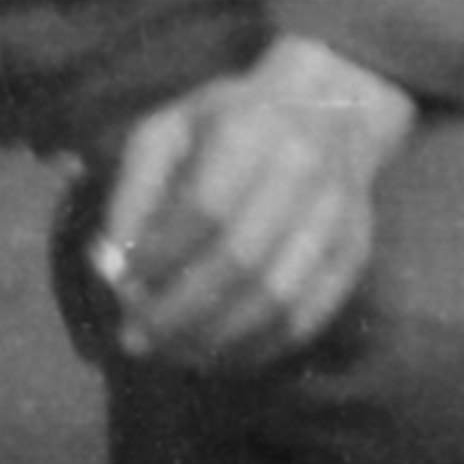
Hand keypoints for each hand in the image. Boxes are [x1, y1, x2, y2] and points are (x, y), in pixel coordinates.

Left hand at [84, 39, 417, 375]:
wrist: (329, 107)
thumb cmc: (230, 121)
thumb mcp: (169, 130)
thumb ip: (133, 191)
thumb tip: (110, 267)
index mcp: (251, 128)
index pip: (204, 208)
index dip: (161, 258)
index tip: (123, 288)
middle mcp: (303, 170)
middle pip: (241, 262)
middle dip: (181, 313)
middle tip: (138, 340)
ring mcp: (337, 216)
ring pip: (277, 300)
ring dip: (217, 340)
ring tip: (172, 353)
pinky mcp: (353, 254)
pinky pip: (308, 319)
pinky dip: (258, 348)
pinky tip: (218, 355)